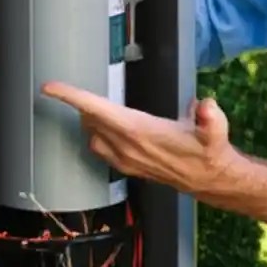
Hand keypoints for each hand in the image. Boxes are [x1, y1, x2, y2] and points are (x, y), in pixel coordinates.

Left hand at [41, 81, 240, 196]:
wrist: (209, 179)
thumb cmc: (209, 150)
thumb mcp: (216, 129)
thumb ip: (210, 116)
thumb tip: (206, 105)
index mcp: (140, 132)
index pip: (98, 111)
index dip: (73, 97)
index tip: (51, 87)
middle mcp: (127, 147)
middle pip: (90, 121)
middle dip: (79, 104)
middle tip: (71, 88)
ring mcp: (125, 160)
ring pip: (92, 137)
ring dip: (88, 120)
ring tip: (91, 106)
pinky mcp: (128, 167)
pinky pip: (100, 149)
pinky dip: (96, 135)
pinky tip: (104, 127)